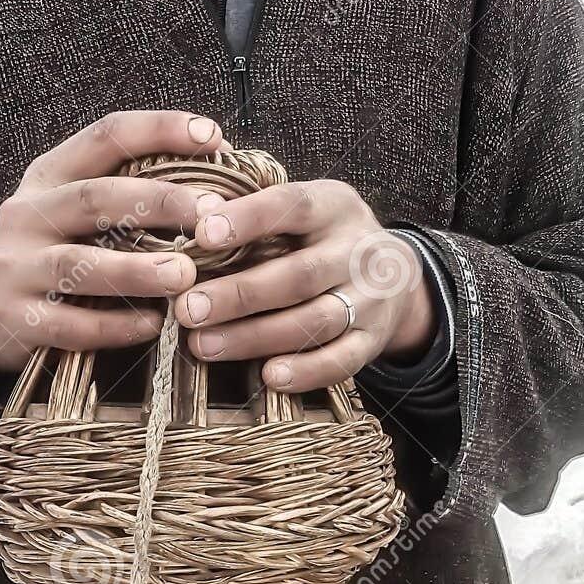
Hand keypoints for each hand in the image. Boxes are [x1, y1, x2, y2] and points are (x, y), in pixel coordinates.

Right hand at [0, 111, 229, 372]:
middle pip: (93, 198)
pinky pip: (71, 324)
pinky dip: (115, 325)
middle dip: (157, 202)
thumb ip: (135, 190)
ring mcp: (16, 268)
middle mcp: (26, 214)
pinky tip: (153, 325)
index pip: (105, 137)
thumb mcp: (83, 213)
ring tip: (185, 275)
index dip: (158, 130)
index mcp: (49, 175)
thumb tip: (220, 161)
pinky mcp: (16, 319)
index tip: (212, 137)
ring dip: (136, 270)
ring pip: (78, 265)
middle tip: (212, 213)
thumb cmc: (66, 253)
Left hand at [173, 180, 434, 392]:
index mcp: (333, 206)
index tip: (201, 234)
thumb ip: (256, 209)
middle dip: (240, 295)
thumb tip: (194, 211)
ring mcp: (369, 299)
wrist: (396, 273)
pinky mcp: (373, 340)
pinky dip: (306, 372)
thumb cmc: (320, 237)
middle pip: (299, 275)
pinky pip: (342, 361)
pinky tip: (268, 377)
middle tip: (187, 309)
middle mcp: (356, 251)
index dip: (248, 219)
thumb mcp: (303, 208)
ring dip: (256, 338)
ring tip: (205, 345)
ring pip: (315, 322)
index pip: (292, 206)